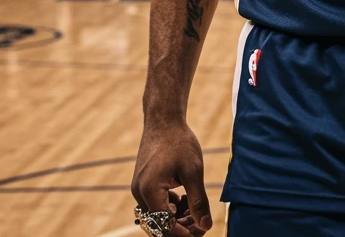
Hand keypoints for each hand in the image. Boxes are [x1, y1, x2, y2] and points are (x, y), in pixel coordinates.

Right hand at [132, 121, 211, 235]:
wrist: (164, 119)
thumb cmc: (180, 142)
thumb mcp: (193, 171)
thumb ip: (198, 201)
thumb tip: (206, 226)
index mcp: (149, 191)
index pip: (163, 226)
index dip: (182, 233)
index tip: (200, 233)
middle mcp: (139, 193)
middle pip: (159, 223)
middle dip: (180, 226)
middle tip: (202, 223)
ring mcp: (139, 188)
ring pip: (158, 214)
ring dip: (176, 217)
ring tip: (195, 210)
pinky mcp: (143, 183)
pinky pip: (155, 203)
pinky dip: (170, 206)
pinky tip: (185, 197)